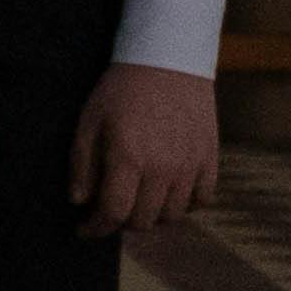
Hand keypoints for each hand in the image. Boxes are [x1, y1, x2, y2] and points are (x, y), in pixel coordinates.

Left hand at [74, 63, 220, 238]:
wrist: (168, 60)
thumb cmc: (121, 90)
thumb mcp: (89, 121)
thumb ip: (82, 165)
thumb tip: (80, 202)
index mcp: (128, 159)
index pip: (113, 213)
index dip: (95, 228)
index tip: (84, 229)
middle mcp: (163, 168)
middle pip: (143, 221)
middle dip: (120, 223)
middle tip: (109, 212)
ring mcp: (190, 165)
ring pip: (172, 216)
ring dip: (151, 217)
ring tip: (137, 203)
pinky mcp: (210, 159)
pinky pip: (201, 200)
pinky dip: (184, 205)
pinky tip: (167, 194)